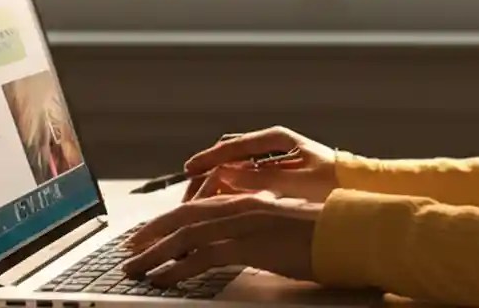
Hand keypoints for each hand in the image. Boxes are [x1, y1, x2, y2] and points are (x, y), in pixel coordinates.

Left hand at [121, 191, 320, 285]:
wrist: (347, 233)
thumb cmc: (322, 236)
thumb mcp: (280, 231)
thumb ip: (255, 234)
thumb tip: (236, 249)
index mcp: (248, 200)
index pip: (197, 207)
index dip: (168, 221)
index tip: (148, 235)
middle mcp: (241, 206)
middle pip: (183, 217)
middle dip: (151, 234)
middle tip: (130, 251)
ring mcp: (244, 224)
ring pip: (185, 236)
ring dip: (154, 253)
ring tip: (134, 269)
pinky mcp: (249, 245)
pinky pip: (201, 257)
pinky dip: (175, 268)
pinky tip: (161, 279)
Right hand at [183, 126, 339, 202]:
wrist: (363, 191)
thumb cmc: (337, 184)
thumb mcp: (298, 182)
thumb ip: (261, 179)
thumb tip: (225, 175)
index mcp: (277, 138)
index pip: (233, 145)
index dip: (208, 158)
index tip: (189, 170)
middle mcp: (272, 146)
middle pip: (229, 156)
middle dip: (207, 175)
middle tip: (189, 196)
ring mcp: (274, 161)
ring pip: (234, 169)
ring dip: (216, 185)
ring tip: (200, 205)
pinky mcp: (277, 177)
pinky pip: (245, 181)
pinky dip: (230, 192)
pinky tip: (222, 207)